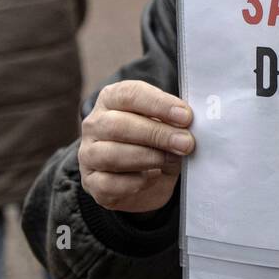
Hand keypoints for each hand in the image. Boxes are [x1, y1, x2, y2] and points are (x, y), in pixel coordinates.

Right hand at [78, 80, 193, 213]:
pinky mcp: (92, 183)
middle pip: (118, 124)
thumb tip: (189, 125)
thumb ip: (174, 121)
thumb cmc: (157, 142)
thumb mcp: (167, 125)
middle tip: (186, 143)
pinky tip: (153, 177)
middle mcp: (94, 124)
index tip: (185, 116)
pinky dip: (135, 182)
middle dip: (156, 134)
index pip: (129, 94)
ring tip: (173, 159)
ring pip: (111, 155)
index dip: (158, 104)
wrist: (147, 179)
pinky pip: (109, 183)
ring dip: (148, 157)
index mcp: (111, 99)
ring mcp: (88, 154)